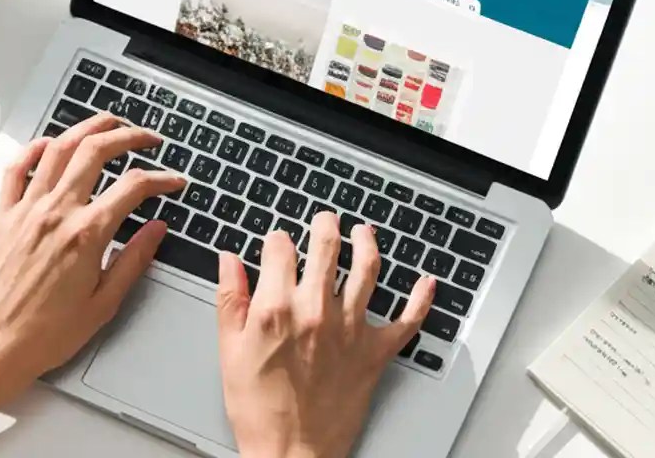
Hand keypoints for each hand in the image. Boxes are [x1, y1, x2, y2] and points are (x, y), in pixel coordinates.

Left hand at [0, 113, 185, 400]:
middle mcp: (55, 214)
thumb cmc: (45, 335)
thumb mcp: (104, 303)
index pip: (134, 187)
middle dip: (128, 136)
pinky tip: (50, 144)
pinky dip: (33, 149)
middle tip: (148, 138)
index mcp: (86, 234)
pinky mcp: (2, 218)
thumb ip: (134, 259)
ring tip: (108, 123)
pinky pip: (16, 169)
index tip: (174, 181)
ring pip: (57, 149)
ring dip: (87, 128)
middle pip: (96, 151)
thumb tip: (157, 229)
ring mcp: (25, 211)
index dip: (162, 178)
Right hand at [217, 212, 435, 457]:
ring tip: (366, 232)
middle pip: (327, 246)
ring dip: (368, 243)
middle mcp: (316, 311)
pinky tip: (425, 281)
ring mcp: (350, 330)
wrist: (290, 453)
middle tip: (326, 220)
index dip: (278, 240)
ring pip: (367, 269)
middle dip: (325, 225)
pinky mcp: (375, 352)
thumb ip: (230, 300)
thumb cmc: (258, 410)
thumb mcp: (229, 352)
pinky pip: (408, 320)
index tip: (278, 243)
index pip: (280, 249)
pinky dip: (421, 298)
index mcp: (276, 309)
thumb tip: (229, 261)